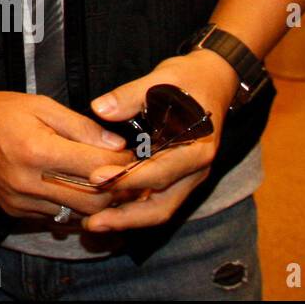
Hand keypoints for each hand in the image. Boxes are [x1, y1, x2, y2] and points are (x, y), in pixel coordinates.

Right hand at [0, 87, 132, 219]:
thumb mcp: (41, 106)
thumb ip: (81, 127)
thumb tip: (116, 147)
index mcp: (37, 150)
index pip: (97, 167)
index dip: (123, 163)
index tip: (132, 155)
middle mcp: (29, 181)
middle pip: (93, 200)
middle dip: (116, 189)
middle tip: (125, 174)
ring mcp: (20, 200)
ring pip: (76, 213)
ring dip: (95, 200)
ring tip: (101, 180)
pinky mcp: (14, 211)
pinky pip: (54, 216)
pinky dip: (69, 205)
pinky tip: (70, 187)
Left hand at [81, 50, 239, 230]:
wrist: (213, 81)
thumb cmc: (187, 80)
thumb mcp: (161, 79)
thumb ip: (130, 95)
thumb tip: (100, 109)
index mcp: (196, 149)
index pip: (159, 172)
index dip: (127, 178)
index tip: (96, 179)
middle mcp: (195, 170)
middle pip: (161, 206)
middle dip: (126, 217)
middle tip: (91, 222)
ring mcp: (187, 176)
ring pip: (158, 208)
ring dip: (127, 218)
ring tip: (92, 224)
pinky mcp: (176, 176)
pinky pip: (155, 199)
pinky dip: (132, 208)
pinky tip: (104, 209)